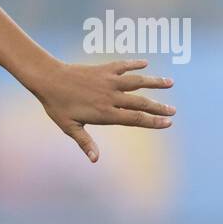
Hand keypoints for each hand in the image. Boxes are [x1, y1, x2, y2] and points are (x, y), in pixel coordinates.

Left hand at [32, 59, 174, 162]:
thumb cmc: (57, 106)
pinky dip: (135, 64)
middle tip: (174, 111)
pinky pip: (123, 65)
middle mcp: (111, 96)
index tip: (168, 123)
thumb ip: (85, 142)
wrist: (49, 79)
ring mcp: (109, 81)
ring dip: (155, 82)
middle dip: (159, 107)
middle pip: (141, 103)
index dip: (153, 122)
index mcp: (105, 113)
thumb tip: (95, 160)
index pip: (134, 119)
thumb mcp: (69, 127)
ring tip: (170, 83)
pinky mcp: (104, 69)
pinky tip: (145, 63)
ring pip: (137, 81)